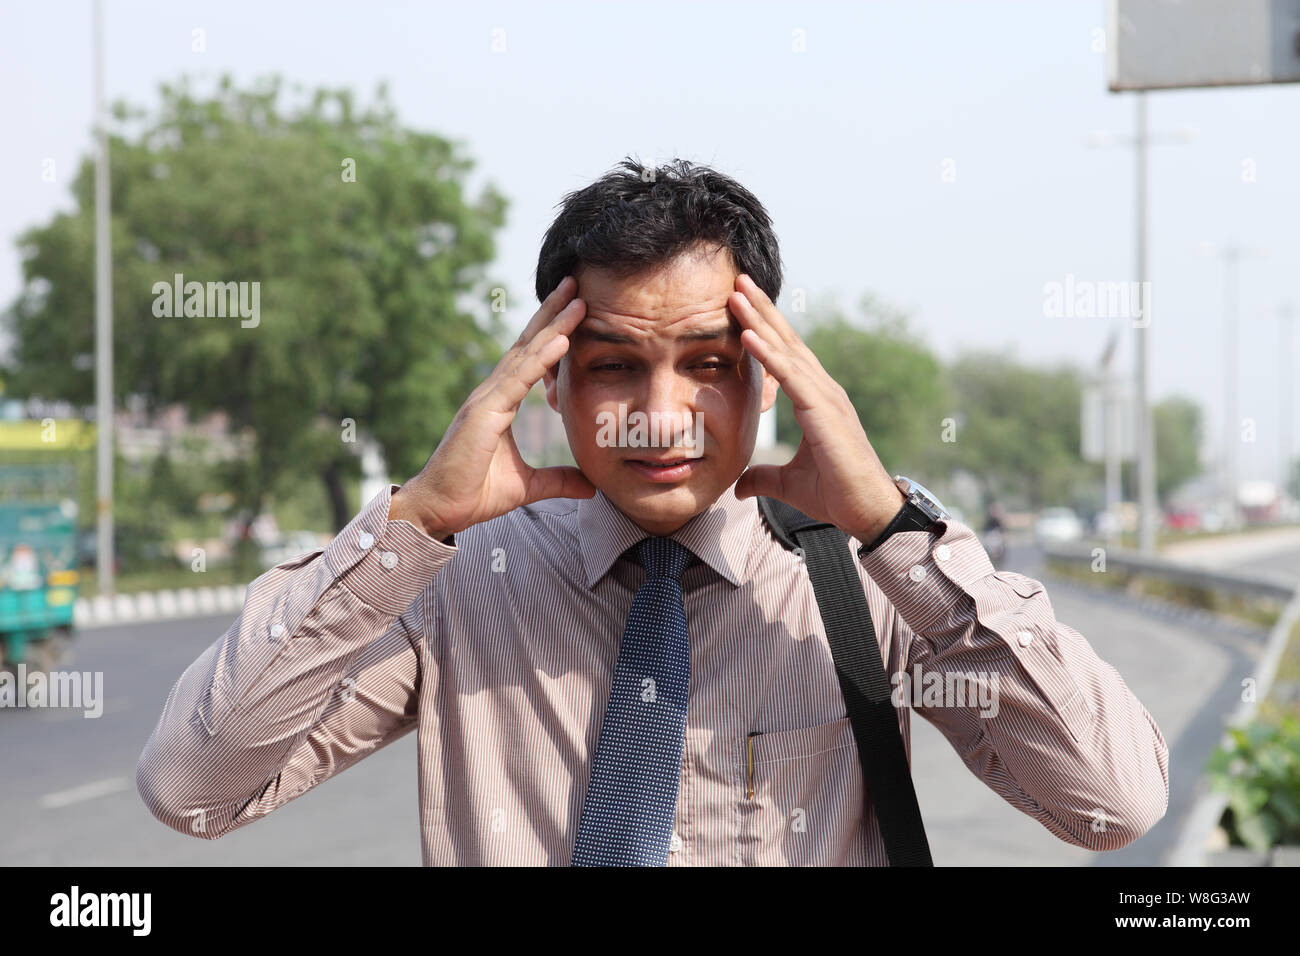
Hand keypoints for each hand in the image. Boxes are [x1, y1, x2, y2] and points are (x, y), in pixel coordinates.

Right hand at [390, 276, 596, 538]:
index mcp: (499, 402)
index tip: (576, 307)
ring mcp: (485, 400)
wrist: (438, 510)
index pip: (531, 359)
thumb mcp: (528, 486)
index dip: (553, 332)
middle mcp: (491, 393)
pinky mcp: (482, 414)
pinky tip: (561, 339)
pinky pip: (516, 381)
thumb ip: (558, 480)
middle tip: (576, 283)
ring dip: (553, 325)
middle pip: (528, 345)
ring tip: (577, 298)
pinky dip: (540, 359)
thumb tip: (591, 485)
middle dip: (553, 313)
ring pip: (525, 354)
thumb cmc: (474, 494)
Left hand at [729, 274, 904, 542]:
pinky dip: (768, 354)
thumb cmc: (835, 494)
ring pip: (787, 350)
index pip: (784, 355)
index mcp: (816, 399)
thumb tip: (737, 485)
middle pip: (786, 341)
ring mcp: (826, 397)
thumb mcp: (787, 485)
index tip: (740, 304)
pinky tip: (748, 334)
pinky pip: (791, 377)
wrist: (867, 512)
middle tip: (738, 279)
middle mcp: (823, 390)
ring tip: (737, 293)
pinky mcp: (824, 412)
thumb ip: (763, 479)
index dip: (763, 328)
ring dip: (760, 320)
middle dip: (761, 309)